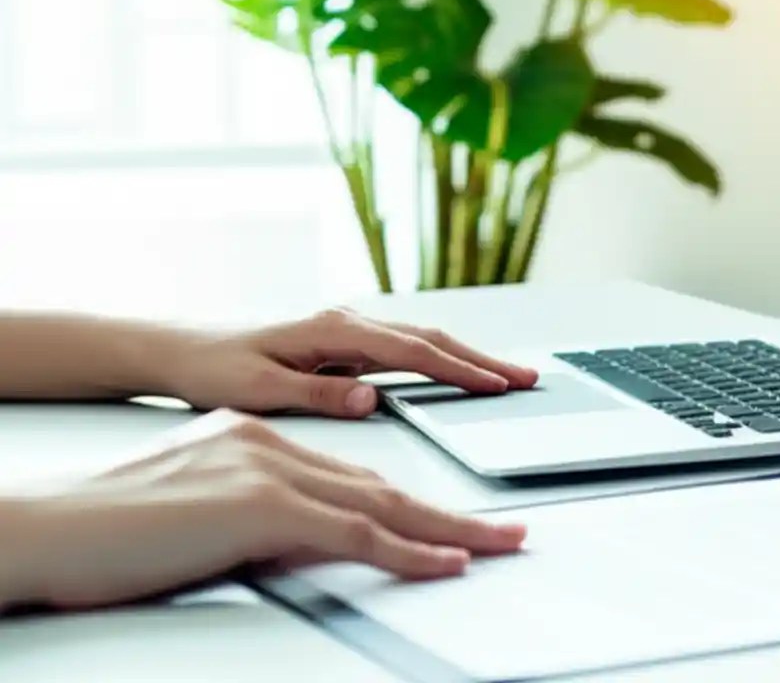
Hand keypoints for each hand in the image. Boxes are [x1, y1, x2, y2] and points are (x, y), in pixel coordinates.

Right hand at [0, 411, 525, 609]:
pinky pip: (354, 530)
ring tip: (502, 545)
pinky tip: (446, 564)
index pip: (357, 474)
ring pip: (382, 501)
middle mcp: (271, 444)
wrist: (47, 527)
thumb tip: (312, 536)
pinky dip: (408, 551)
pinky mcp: (259, 503)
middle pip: (384, 482)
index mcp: (259, 440)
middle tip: (507, 531)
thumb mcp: (204, 515)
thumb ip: (262, 515)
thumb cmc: (111, 529)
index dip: (413, 503)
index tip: (455, 524)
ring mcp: (267, 468)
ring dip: (451, 530)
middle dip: (452, 512)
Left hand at [162, 308, 537, 417]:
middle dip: (483, 358)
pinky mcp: (342, 342)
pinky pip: (404, 347)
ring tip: (506, 375)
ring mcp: (346, 330)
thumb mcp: (258, 390)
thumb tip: (371, 397)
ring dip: (466, 356)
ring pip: (422, 339)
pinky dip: (440, 358)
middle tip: (527, 376)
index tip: (500, 385)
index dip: (461, 371)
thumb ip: (317, 394)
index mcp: (332, 330)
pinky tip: (455, 370)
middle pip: (431, 338)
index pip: (413, 352)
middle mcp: (346, 322)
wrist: (177, 350)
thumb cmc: (211, 368)